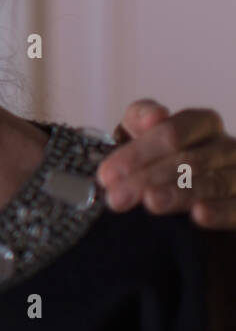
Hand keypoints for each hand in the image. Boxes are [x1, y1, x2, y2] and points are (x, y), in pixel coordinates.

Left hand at [96, 100, 235, 228]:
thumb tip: (155, 115)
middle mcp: (226, 147)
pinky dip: (220, 211)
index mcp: (202, 124)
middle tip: (117, 197)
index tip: (107, 175)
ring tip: (151, 202)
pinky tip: (200, 215)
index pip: (172, 133)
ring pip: (213, 183)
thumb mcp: (144, 132)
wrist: (182, 185)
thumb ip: (140, 116)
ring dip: (179, 193)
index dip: (138, 153)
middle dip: (148, 178)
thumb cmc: (161, 155)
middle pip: (188, 160)